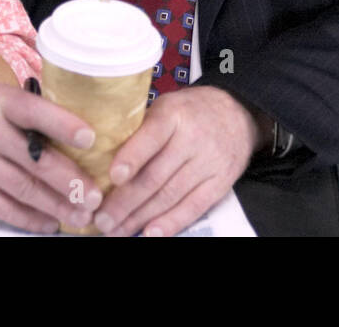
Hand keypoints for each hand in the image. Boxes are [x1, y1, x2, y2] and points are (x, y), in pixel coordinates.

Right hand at [0, 82, 104, 232]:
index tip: (90, 138)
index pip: (33, 111)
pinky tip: (48, 223)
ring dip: (54, 205)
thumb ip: (31, 113)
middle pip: (33, 160)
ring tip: (81, 215)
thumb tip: (80, 136)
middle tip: (95, 196)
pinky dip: (26, 217)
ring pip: (20, 188)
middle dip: (69, 181)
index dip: (62, 125)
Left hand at [94, 85, 261, 236]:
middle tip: (101, 220)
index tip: (113, 177)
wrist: (237, 113)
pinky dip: (171, 222)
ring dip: (140, 218)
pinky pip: (194, 207)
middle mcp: (193, 138)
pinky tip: (150, 233)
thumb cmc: (189, 111)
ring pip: (170, 195)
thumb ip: (140, 129)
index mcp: (174, 114)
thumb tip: (100, 159)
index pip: (152, 136)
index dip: (132, 157)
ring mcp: (209, 162)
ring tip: (116, 231)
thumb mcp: (165, 106)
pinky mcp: (222, 181)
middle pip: (156, 176)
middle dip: (125, 202)